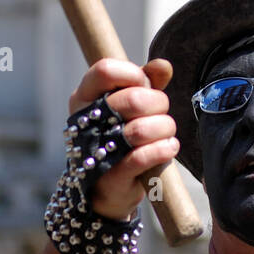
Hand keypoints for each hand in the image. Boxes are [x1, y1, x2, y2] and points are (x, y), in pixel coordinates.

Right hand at [68, 58, 178, 220]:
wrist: (108, 189)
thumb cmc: (120, 138)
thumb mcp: (129, 107)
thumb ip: (146, 82)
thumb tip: (163, 65)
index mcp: (84, 98)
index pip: (106, 70)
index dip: (134, 75)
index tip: (145, 86)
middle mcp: (84, 122)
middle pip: (133, 99)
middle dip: (159, 105)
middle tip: (161, 115)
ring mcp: (96, 150)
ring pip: (141, 130)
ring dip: (165, 129)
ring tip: (167, 133)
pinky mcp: (113, 176)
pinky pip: (143, 157)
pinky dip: (164, 149)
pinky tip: (169, 147)